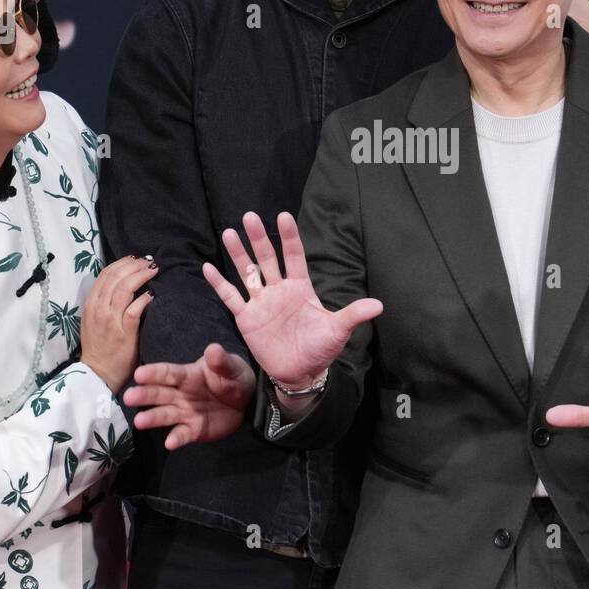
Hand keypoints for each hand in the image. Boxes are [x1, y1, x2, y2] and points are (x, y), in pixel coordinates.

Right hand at [79, 255, 157, 392]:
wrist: (97, 373)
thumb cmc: (100, 345)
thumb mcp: (94, 319)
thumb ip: (105, 301)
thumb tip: (124, 281)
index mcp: (91, 304)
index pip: (105, 274)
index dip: (123, 262)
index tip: (137, 258)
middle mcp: (98, 309)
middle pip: (116, 277)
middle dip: (134, 265)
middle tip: (150, 262)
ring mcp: (110, 321)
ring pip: (124, 289)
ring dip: (141, 276)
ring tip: (154, 271)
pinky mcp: (123, 333)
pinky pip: (134, 310)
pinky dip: (144, 299)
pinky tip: (152, 294)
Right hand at [123, 343, 256, 447]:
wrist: (246, 401)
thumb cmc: (234, 378)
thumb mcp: (232, 367)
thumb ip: (221, 361)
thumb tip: (213, 349)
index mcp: (188, 375)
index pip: (168, 373)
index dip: (154, 373)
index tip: (139, 374)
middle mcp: (180, 394)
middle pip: (159, 394)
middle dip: (144, 395)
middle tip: (128, 397)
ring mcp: (185, 413)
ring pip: (164, 415)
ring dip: (152, 418)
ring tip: (139, 422)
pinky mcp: (193, 430)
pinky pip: (182, 434)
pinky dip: (176, 439)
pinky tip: (170, 443)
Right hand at [202, 211, 381, 390]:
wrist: (300, 373)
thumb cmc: (320, 348)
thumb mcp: (338, 330)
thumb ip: (353, 314)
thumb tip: (380, 306)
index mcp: (301, 288)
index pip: (294, 256)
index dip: (289, 237)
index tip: (283, 216)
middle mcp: (279, 290)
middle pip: (267, 258)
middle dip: (259, 238)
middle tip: (250, 216)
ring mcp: (261, 302)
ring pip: (247, 272)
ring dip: (238, 254)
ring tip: (229, 233)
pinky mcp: (247, 318)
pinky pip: (231, 297)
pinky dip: (219, 283)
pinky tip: (208, 267)